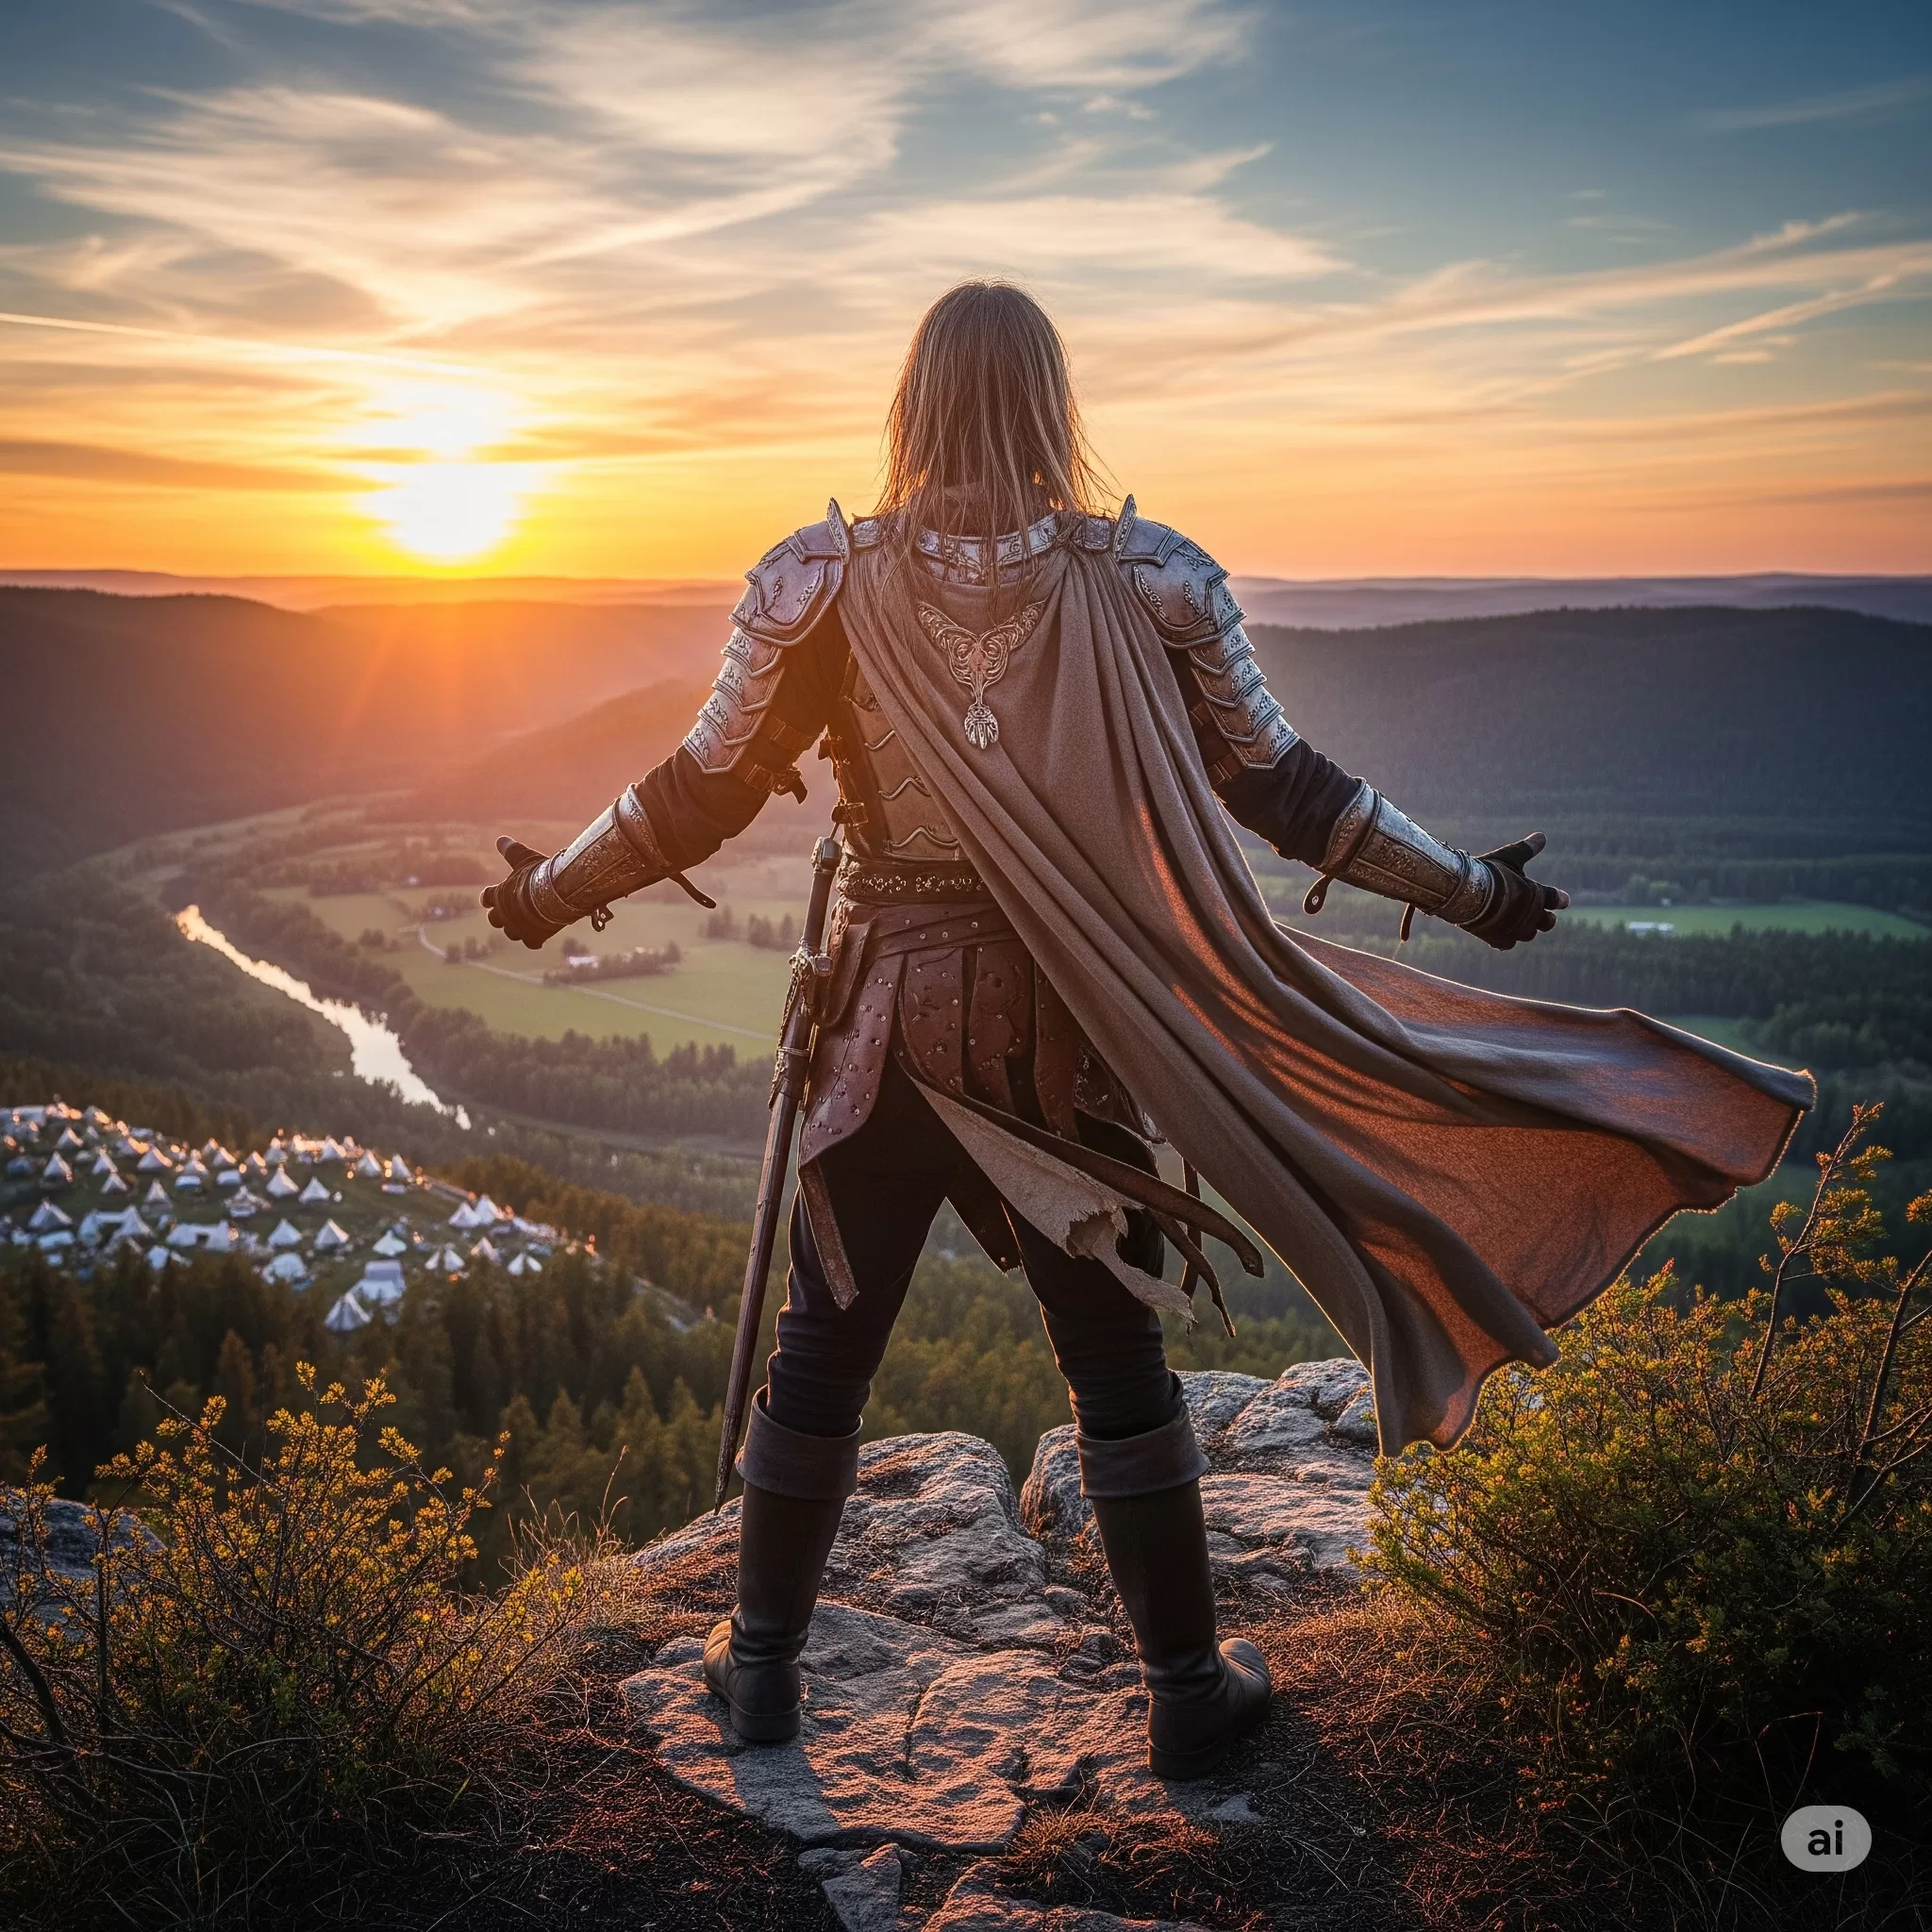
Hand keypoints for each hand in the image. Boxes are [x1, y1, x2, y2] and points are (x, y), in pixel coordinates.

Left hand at [480, 835, 561, 948]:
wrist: (556, 895)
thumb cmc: (538, 874)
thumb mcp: (524, 858)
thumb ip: (512, 851)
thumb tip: (501, 839)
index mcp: (498, 895)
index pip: (486, 897)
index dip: (489, 897)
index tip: (490, 897)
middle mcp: (504, 914)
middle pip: (494, 919)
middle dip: (500, 915)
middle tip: (508, 911)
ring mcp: (518, 928)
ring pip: (511, 932)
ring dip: (516, 928)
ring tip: (524, 924)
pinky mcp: (533, 938)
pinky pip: (531, 942)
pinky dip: (535, 939)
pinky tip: (540, 936)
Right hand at [1463, 831, 1567, 950]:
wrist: (1466, 893)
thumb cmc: (1490, 873)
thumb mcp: (1509, 856)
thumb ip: (1527, 849)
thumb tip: (1542, 835)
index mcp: (1538, 895)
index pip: (1556, 899)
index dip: (1560, 899)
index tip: (1563, 900)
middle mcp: (1531, 916)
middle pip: (1547, 923)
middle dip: (1545, 918)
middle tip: (1543, 914)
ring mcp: (1516, 930)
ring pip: (1529, 935)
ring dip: (1526, 928)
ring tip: (1520, 923)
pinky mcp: (1498, 939)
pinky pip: (1507, 944)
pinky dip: (1505, 939)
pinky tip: (1501, 933)